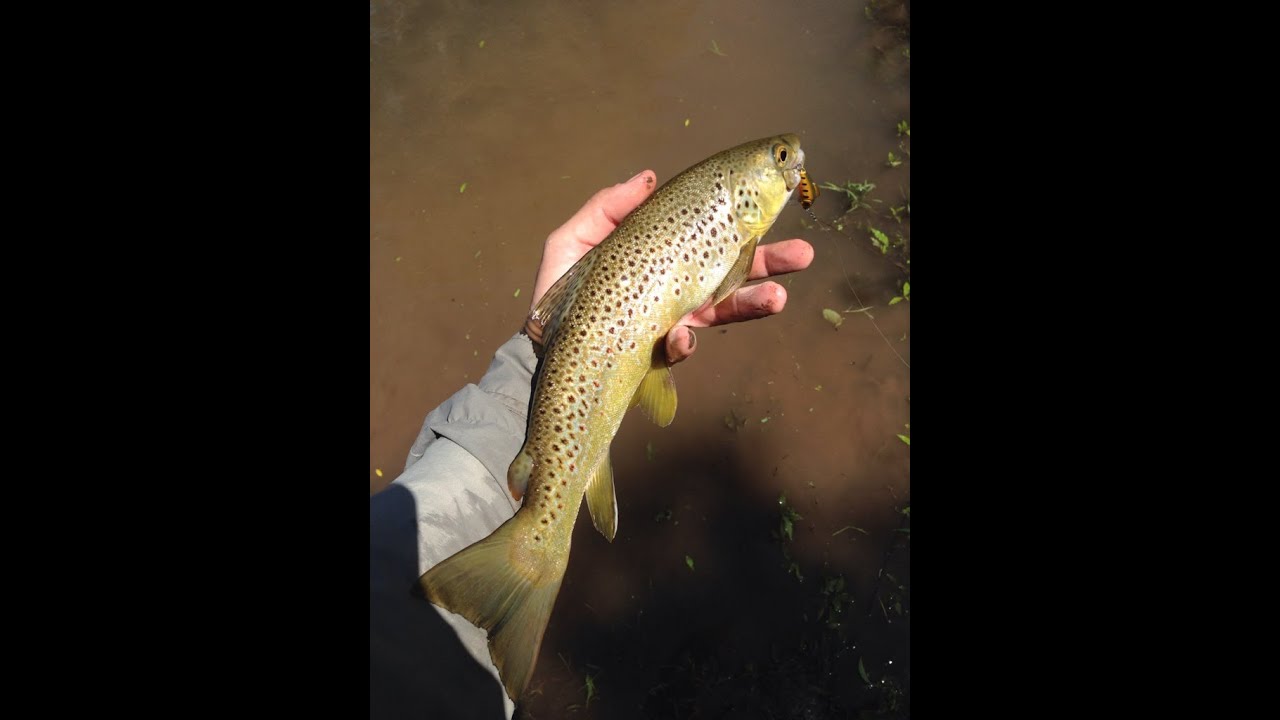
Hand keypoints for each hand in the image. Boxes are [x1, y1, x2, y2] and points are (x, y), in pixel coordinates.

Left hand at [530, 170, 813, 363]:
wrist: (540, 350)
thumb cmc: (559, 292)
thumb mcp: (574, 239)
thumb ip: (608, 208)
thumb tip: (648, 176)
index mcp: (662, 255)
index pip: (708, 236)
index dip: (740, 223)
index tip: (770, 205)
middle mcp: (675, 286)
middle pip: (731, 272)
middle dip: (769, 264)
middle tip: (804, 254)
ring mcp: (672, 321)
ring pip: (722, 310)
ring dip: (752, 303)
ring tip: (779, 297)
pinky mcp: (658, 354)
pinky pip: (681, 349)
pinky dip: (685, 345)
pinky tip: (681, 339)